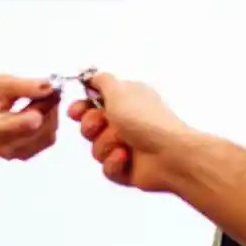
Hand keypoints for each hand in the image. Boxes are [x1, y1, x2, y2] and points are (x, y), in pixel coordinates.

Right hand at [0, 75, 59, 160]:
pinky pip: (48, 140)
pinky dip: (49, 124)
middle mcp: (3, 148)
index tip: (44, 89)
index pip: (29, 123)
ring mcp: (15, 155)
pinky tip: (38, 113)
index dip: (42, 104)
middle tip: (44, 91)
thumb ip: (24, 86)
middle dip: (48, 108)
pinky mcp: (25, 156)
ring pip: (49, 136)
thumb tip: (50, 87)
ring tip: (38, 101)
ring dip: (51, 115)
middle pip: (42, 129)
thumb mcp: (0, 83)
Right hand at [66, 72, 192, 191]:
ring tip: (123, 144)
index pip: (93, 102)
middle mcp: (125, 122)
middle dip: (92, 126)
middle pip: (89, 126)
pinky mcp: (126, 168)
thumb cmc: (146, 120)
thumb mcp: (120, 91)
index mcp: (125, 101)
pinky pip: (106, 168)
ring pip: (96, 148)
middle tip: (105, 124)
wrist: (170, 155)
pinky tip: (126, 158)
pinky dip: (114, 162)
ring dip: (106, 144)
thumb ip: (102, 81)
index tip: (75, 111)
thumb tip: (92, 77)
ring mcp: (126, 146)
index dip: (81, 108)